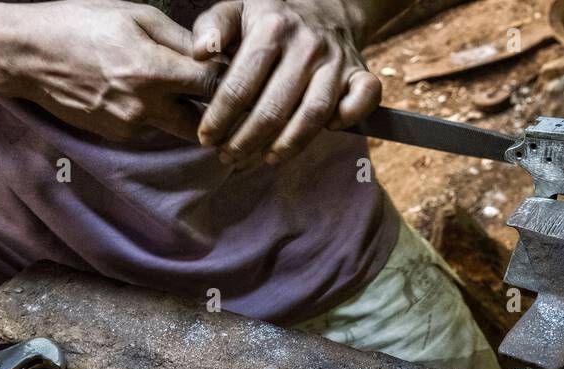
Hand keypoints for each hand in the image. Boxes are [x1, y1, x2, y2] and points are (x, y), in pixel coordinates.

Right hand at [0, 0, 222, 140]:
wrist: (26, 55)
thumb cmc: (79, 23)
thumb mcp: (133, 15)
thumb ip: (178, 38)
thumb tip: (213, 52)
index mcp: (153, 71)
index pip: (213, 85)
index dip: (229, 78)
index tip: (235, 71)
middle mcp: (145, 107)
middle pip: (203, 123)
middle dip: (216, 113)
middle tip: (222, 98)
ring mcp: (130, 126)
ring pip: (175, 127)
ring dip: (184, 112)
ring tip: (178, 90)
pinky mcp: (116, 135)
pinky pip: (148, 127)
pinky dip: (153, 113)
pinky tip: (137, 92)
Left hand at [190, 0, 382, 163]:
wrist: (326, 3)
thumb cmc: (272, 15)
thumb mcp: (237, 8)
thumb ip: (212, 26)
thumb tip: (199, 53)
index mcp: (273, 28)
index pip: (240, 85)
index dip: (220, 117)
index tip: (207, 137)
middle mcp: (307, 45)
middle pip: (274, 108)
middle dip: (247, 140)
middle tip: (229, 156)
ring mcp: (337, 60)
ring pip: (313, 114)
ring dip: (289, 144)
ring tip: (266, 157)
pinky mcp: (361, 72)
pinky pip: (363, 101)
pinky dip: (346, 119)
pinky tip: (326, 131)